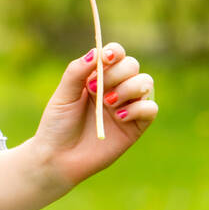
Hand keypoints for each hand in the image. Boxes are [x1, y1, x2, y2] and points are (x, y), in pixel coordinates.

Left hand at [32, 44, 157, 189]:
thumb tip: (96, 52)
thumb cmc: (57, 126)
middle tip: (96, 89)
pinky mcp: (136, 126)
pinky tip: (119, 117)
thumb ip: (77, 72)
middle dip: (117, 73)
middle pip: (132, 65)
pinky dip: (139, 108)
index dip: (114, 52)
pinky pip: (151, 108)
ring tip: (107, 103)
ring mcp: (127, 106)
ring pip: (145, 83)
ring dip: (128, 88)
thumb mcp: (63, 95)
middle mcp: (115, 89)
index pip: (115, 55)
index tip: (105, 58)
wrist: (58, 158)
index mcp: (97, 77)